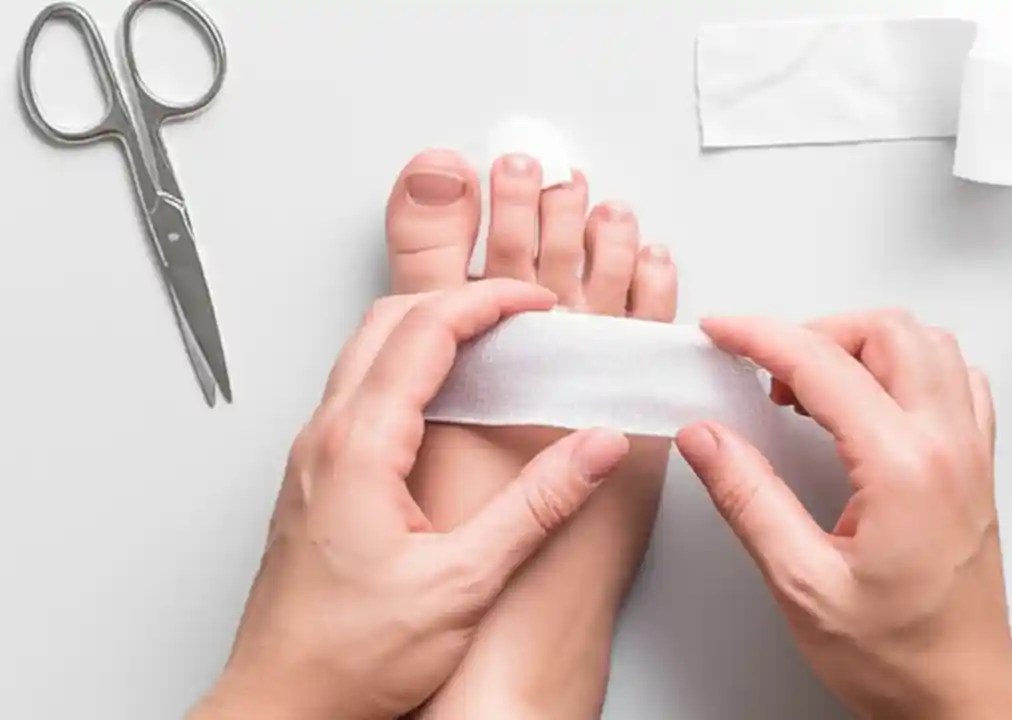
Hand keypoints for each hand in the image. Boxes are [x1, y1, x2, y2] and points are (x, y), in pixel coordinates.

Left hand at [189, 281, 630, 719]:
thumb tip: (594, 448)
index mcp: (359, 448)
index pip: (426, 330)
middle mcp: (326, 439)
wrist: (282, 703)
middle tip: (519, 311)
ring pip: (369, 353)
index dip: (489, 302)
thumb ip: (537, 507)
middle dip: (460, 299)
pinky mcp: (317, 478)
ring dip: (431, 330)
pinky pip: (361, 390)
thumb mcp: (463, 584)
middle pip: (390, 322)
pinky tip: (447, 399)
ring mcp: (314, 457)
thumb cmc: (349, 655)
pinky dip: (410, 367)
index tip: (537, 303)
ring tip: (492, 343)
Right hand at [676, 311, 1011, 719]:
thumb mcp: (801, 583)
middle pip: (886, 331)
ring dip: (862, 344)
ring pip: (927, 343)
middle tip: (766, 372)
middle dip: (814, 332)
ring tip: (812, 386)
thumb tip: (707, 438)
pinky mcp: (977, 464)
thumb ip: (748, 498)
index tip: (723, 333)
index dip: (761, 337)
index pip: (824, 364)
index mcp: (904, 468)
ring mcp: (970, 451)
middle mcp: (948, 446)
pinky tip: (870, 401)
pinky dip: (907, 367)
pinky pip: (955, 378)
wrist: (960, 696)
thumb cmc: (898, 655)